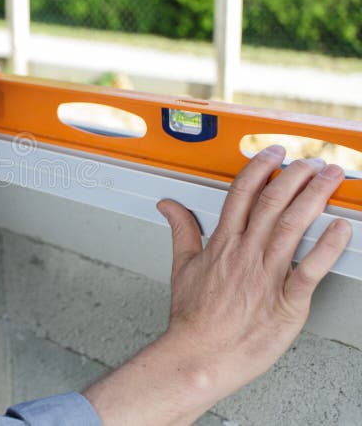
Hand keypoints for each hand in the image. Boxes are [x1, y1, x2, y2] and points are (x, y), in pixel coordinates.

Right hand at [84, 145, 350, 424]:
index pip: (241, 193)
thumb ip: (181, 230)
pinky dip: (327, 247)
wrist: (200, 355)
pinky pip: (311, 270)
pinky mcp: (287, 301)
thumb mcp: (181, 267)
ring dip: (314, 198)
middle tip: (310, 161)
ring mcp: (266, 276)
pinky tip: (340, 228)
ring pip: (292, 226)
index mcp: (222, 244)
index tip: (274, 153)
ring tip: (329, 178)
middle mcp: (246, 254)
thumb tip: (168, 206)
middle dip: (294, 176)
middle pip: (271, 203)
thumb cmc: (193, 318)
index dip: (260, 167)